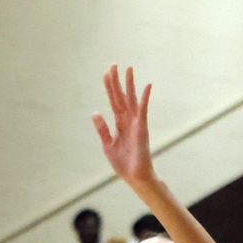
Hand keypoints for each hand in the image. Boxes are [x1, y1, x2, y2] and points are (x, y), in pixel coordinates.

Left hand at [92, 65, 153, 188]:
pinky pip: (143, 110)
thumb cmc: (123, 164)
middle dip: (117, 81)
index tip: (106, 73)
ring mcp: (136, 123)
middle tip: (113, 64)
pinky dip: (145, 98)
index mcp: (119, 124)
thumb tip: (95, 112)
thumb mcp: (108, 145)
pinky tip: (147, 86)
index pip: (113, 102)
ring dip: (130, 84)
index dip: (109, 88)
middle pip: (121, 97)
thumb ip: (102, 129)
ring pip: (131, 99)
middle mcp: (128, 120)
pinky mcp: (142, 128)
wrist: (135, 177)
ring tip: (129, 68)